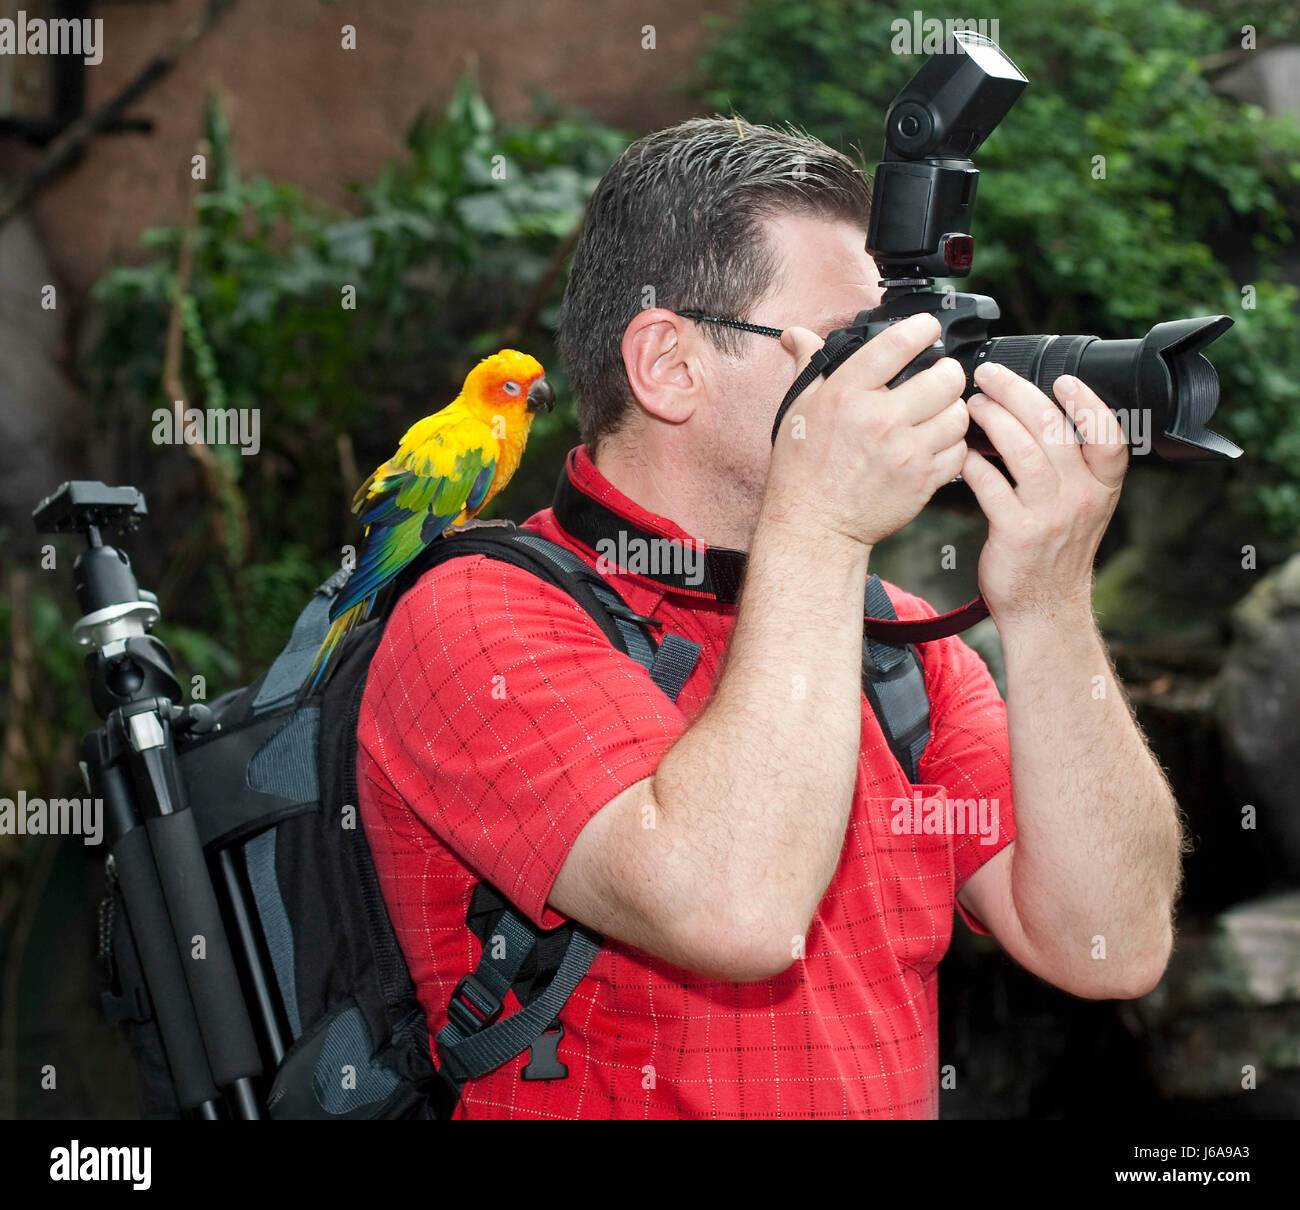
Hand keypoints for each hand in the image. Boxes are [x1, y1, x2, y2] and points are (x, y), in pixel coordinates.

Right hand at [767, 313, 968, 548]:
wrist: (815, 525)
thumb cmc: (803, 470)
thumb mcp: (798, 410)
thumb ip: (808, 366)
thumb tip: (797, 336)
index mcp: (847, 395)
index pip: (897, 345)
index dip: (923, 329)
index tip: (928, 328)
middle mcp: (880, 420)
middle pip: (945, 377)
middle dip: (947, 372)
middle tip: (940, 376)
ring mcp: (905, 452)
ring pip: (959, 414)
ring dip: (953, 409)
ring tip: (940, 411)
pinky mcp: (922, 481)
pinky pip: (959, 451)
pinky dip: (954, 444)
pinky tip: (937, 443)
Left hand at [961, 364, 1128, 625]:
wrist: (1045, 609)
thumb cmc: (1055, 551)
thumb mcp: (1083, 507)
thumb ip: (1072, 467)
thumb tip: (1035, 414)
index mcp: (1103, 487)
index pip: (1109, 436)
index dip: (1088, 403)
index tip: (1062, 379)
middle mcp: (1082, 498)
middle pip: (1054, 430)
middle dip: (1017, 393)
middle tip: (989, 377)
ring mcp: (1051, 516)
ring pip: (1022, 450)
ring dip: (992, 419)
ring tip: (972, 405)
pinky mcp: (1017, 533)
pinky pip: (990, 484)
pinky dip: (972, 463)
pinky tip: (961, 452)